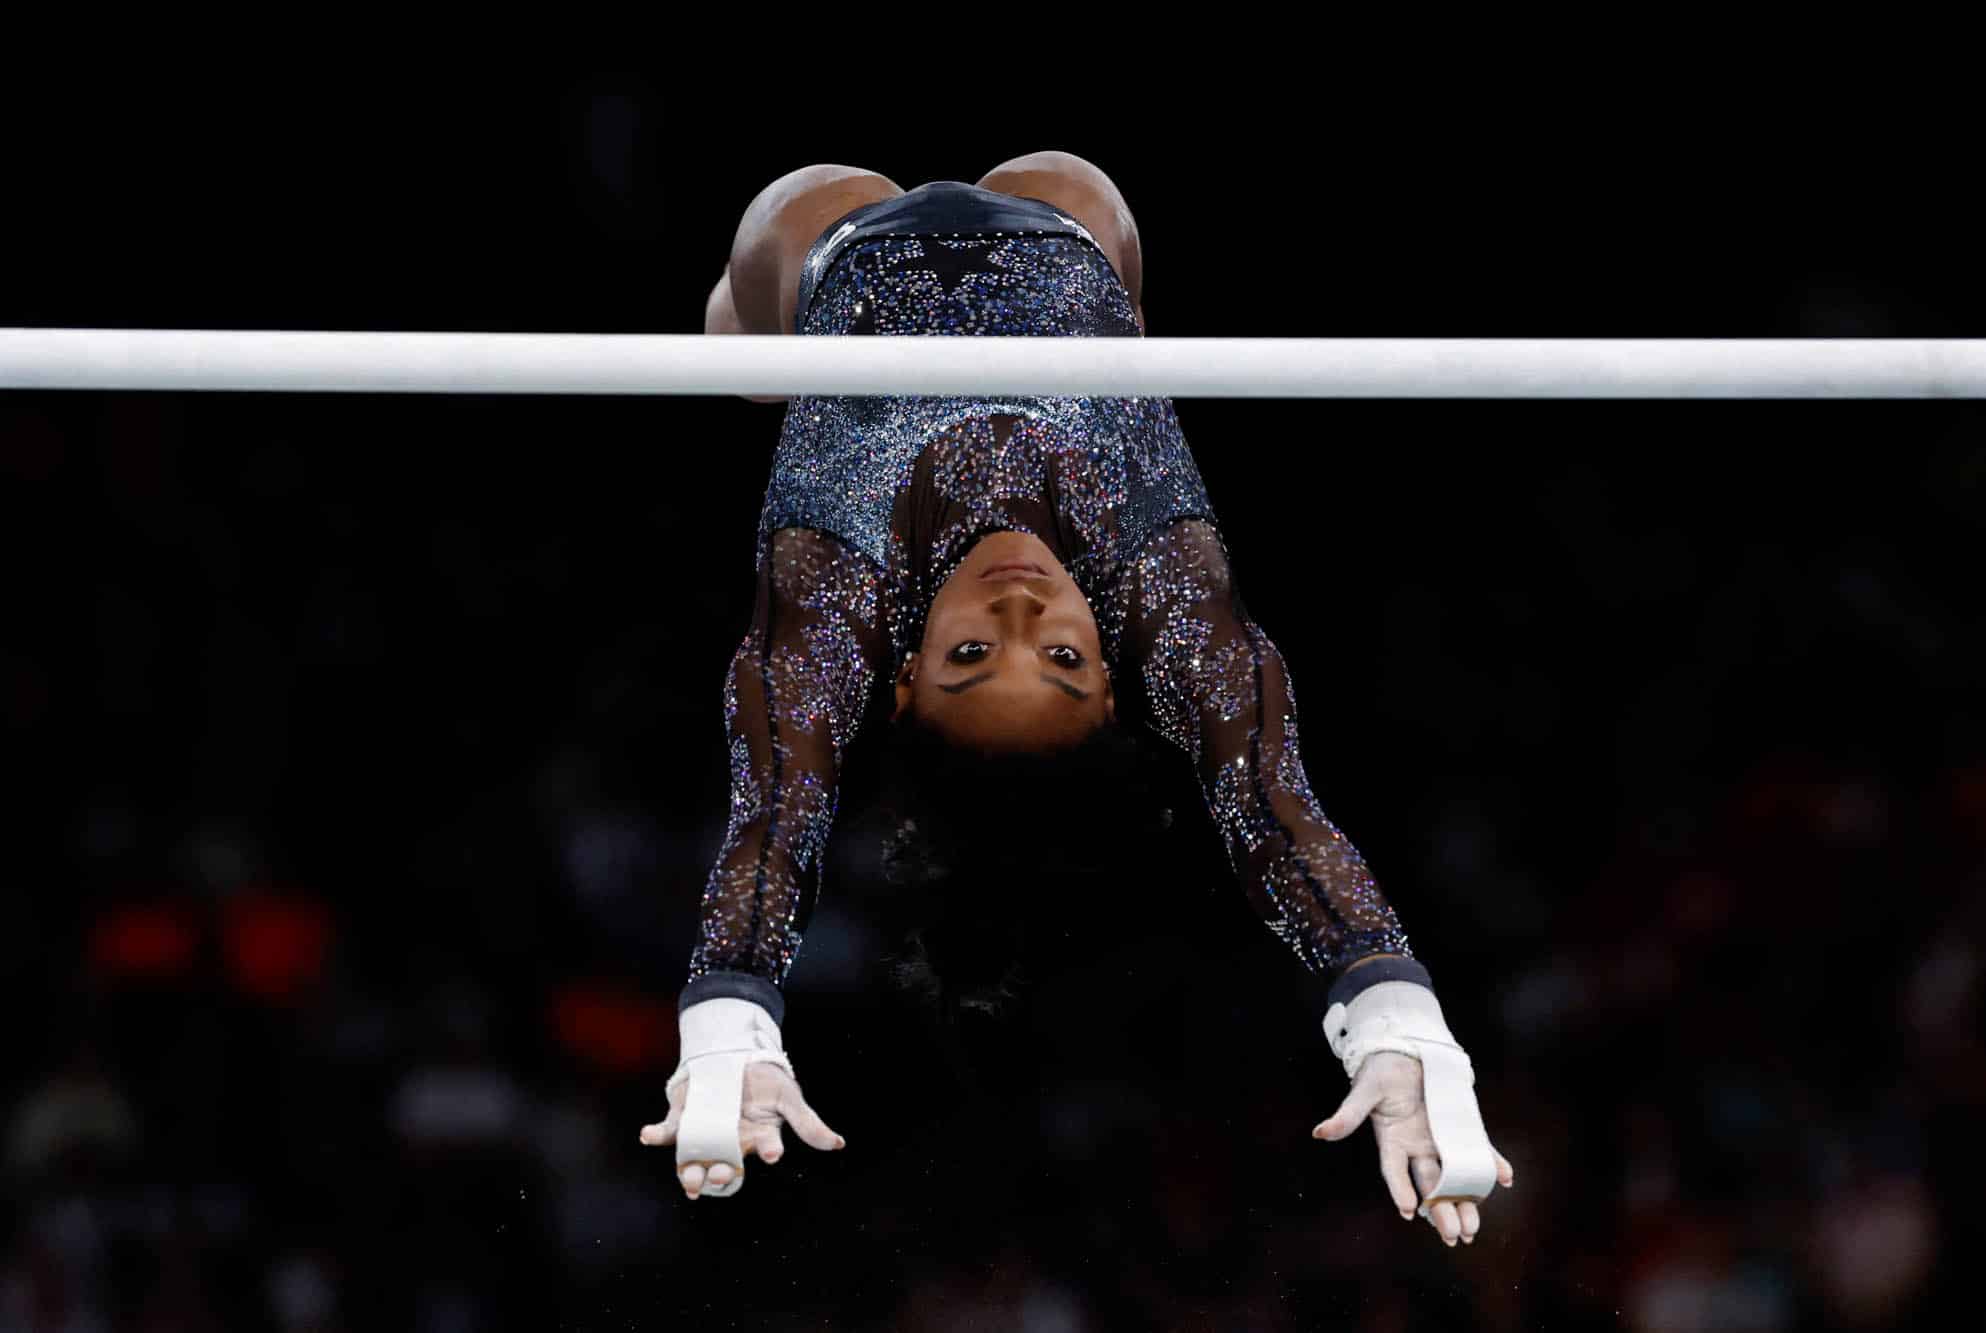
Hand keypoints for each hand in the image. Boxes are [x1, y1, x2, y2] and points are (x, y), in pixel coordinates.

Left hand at [639, 1061, 843, 1198]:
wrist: (734, 1057)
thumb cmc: (766, 1081)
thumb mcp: (788, 1097)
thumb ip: (808, 1123)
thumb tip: (838, 1145)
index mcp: (759, 1137)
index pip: (766, 1147)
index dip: (769, 1150)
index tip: (772, 1152)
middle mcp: (730, 1142)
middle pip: (725, 1165)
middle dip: (719, 1174)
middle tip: (715, 1176)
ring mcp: (705, 1133)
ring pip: (695, 1159)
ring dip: (688, 1171)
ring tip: (687, 1179)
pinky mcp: (682, 1121)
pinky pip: (668, 1132)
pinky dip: (656, 1135)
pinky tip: (648, 1135)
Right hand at [1312, 1050, 1514, 1245]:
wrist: (1406, 1049)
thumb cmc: (1380, 1070)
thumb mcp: (1364, 1090)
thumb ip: (1347, 1116)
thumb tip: (1320, 1133)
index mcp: (1392, 1139)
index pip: (1395, 1170)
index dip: (1401, 1190)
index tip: (1408, 1211)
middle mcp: (1417, 1145)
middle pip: (1430, 1182)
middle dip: (1442, 1209)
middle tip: (1455, 1236)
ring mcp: (1440, 1138)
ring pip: (1455, 1173)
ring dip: (1466, 1197)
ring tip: (1473, 1226)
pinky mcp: (1460, 1126)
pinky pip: (1479, 1147)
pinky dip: (1492, 1162)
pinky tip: (1504, 1178)